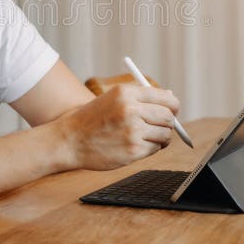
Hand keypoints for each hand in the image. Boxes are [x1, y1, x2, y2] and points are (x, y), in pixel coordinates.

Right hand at [55, 84, 180, 170]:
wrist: (70, 140)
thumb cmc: (92, 119)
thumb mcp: (113, 99)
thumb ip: (140, 98)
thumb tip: (171, 99)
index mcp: (126, 93)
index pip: (166, 98)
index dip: (173, 106)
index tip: (172, 111)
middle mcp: (131, 110)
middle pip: (168, 117)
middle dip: (169, 123)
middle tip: (162, 127)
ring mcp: (132, 131)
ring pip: (165, 134)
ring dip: (160, 137)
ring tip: (146, 137)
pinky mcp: (133, 150)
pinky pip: (155, 149)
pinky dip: (151, 148)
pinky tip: (136, 145)